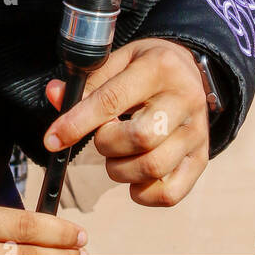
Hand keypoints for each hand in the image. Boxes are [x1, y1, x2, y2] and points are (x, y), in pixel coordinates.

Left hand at [43, 38, 209, 207]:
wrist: (189, 70)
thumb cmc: (145, 66)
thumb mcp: (117, 60)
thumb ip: (87, 81)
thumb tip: (55, 95)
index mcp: (160, 67)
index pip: (112, 100)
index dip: (77, 123)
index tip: (53, 139)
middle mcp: (184, 99)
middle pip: (139, 138)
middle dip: (106, 144)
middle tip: (103, 136)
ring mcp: (197, 132)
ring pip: (153, 168)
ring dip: (120, 170)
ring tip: (116, 154)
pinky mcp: (201, 159)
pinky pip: (170, 193)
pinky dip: (142, 193)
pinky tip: (133, 177)